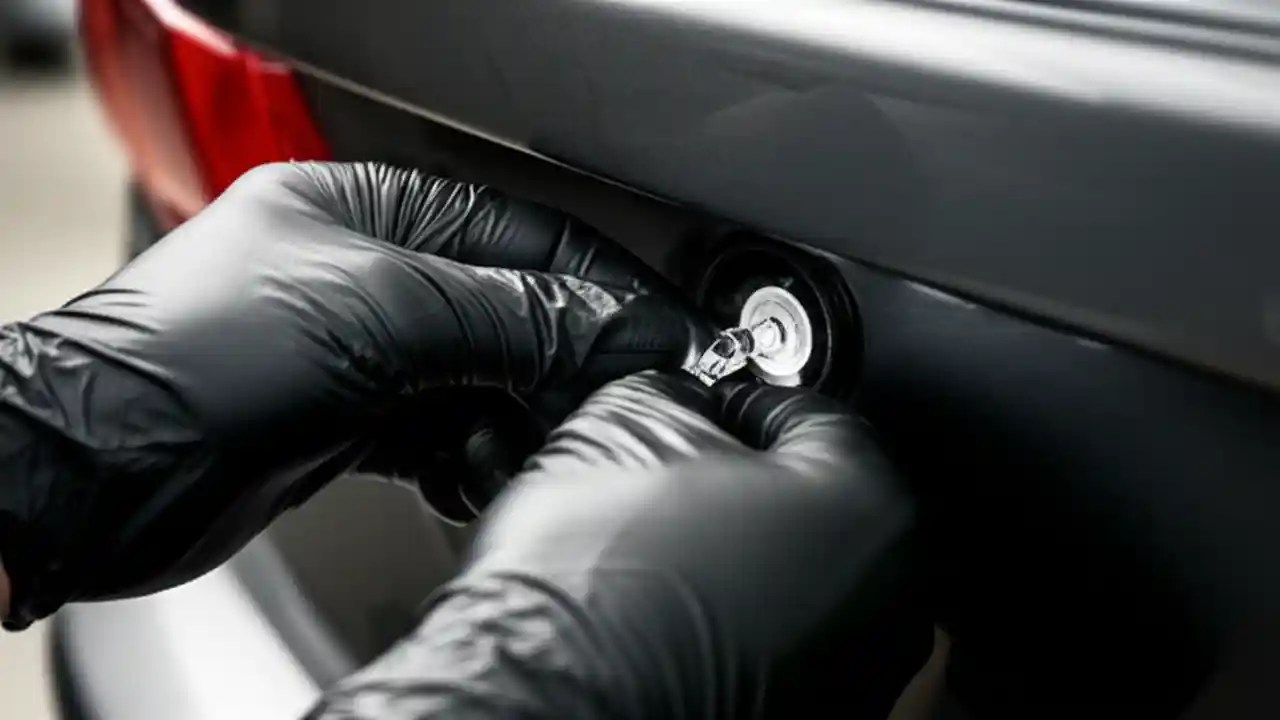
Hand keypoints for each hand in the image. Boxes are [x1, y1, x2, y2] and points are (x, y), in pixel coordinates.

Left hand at [0, 162, 704, 627]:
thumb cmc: (193, 360)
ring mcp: (361, 353)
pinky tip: (473, 474)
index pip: (524, 239)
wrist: (93, 473)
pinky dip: (471, 458)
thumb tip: (607, 327)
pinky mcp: (350, 424)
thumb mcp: (376, 312)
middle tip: (607, 406)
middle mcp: (372, 276)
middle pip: (511, 315)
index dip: (600, 289)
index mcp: (375, 210)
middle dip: (564, 365)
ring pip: (484, 382)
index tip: (660, 335)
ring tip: (523, 450)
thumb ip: (505, 317)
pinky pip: (445, 435)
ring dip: (516, 422)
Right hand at [312, 372, 930, 718]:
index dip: (730, 397)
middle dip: (729, 476)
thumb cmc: (595, 591)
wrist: (542, 710)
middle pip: (804, 498)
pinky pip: (769, 638)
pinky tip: (656, 607)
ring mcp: (851, 674)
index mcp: (870, 508)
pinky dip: (723, 615)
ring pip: (784, 572)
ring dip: (725, 547)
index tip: (693, 403)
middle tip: (658, 473)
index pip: (807, 410)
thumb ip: (679, 389)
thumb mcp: (626, 426)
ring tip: (643, 544)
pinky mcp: (804, 718)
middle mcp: (888, 602)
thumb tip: (685, 397)